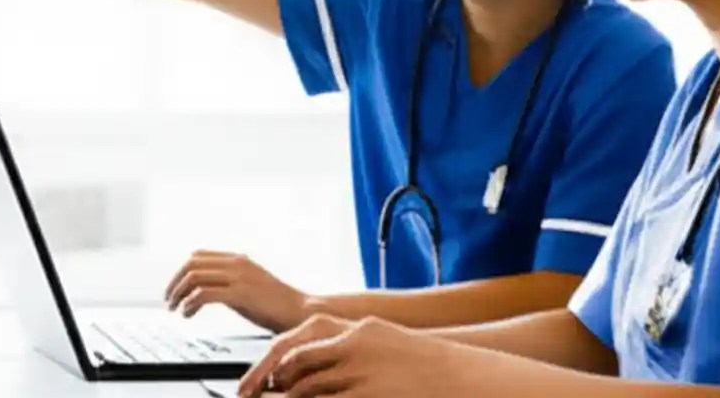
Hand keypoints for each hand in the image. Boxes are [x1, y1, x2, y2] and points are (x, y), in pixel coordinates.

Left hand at [164, 251, 312, 331]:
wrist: (302, 313)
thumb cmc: (278, 306)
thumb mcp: (252, 285)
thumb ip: (231, 282)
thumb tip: (207, 289)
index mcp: (239, 259)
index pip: (198, 255)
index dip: (181, 271)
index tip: (175, 287)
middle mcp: (237, 263)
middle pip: (191, 264)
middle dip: (175, 282)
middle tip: (169, 300)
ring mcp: (239, 277)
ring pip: (194, 277)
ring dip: (179, 294)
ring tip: (177, 309)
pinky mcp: (241, 294)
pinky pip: (204, 294)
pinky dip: (190, 304)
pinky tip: (189, 314)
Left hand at [246, 317, 458, 397]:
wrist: (465, 379)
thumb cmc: (428, 369)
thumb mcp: (387, 347)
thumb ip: (350, 352)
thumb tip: (313, 371)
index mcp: (358, 329)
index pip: (300, 340)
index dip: (272, 362)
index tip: (260, 380)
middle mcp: (356, 344)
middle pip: (296, 362)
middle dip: (270, 381)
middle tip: (254, 395)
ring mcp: (362, 370)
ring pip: (308, 387)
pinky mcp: (368, 394)